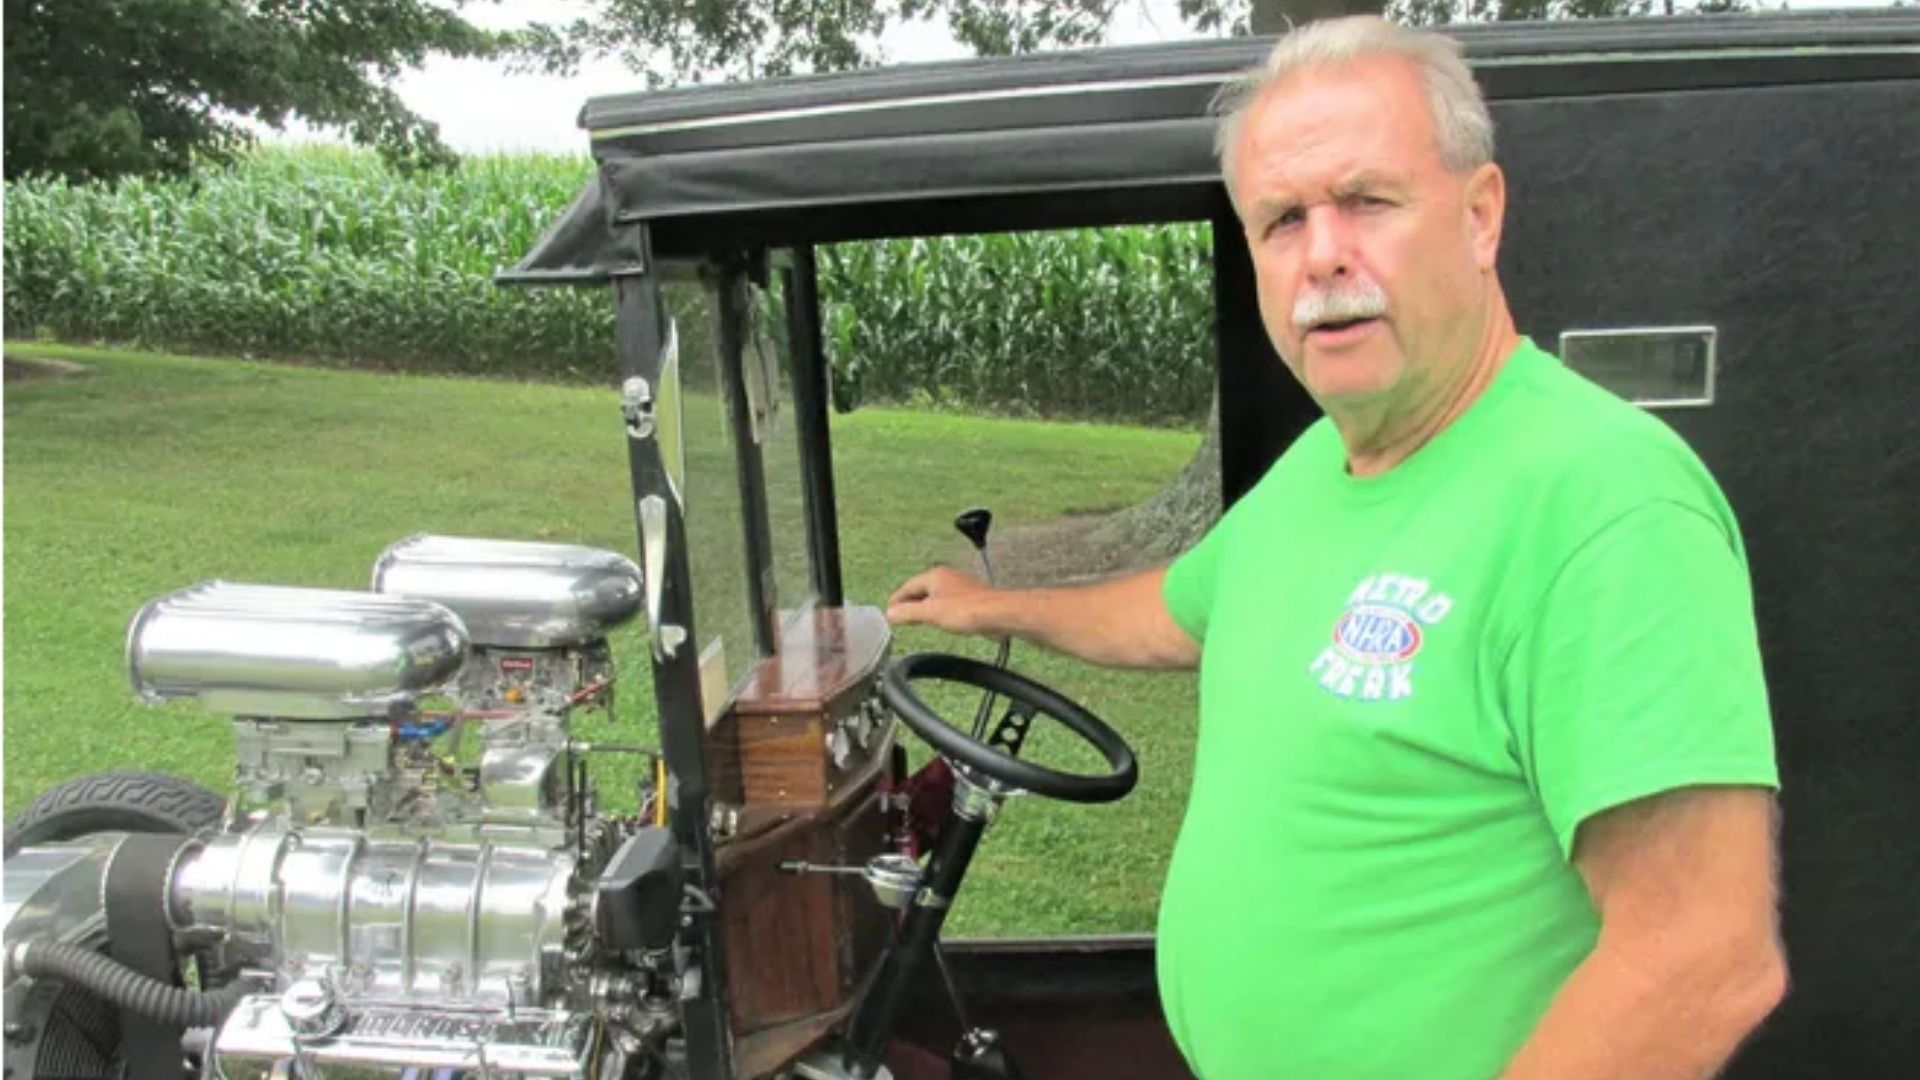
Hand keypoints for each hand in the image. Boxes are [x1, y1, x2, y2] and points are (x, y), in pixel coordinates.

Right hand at [886, 565, 1001, 637]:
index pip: (908, 586)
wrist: (998, 614)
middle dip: (910, 603)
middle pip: (921, 589)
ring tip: (917, 620)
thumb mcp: (930, 613)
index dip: (896, 600)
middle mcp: (947, 577)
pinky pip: (948, 602)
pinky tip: (941, 620)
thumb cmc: (966, 610)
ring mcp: (960, 586)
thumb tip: (891, 613)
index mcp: (934, 575)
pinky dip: (939, 610)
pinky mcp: (971, 598)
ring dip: (925, 607)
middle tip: (900, 616)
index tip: (889, 611)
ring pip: (935, 596)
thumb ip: (908, 613)